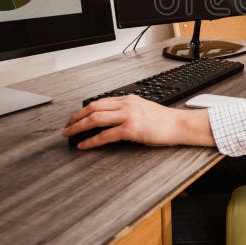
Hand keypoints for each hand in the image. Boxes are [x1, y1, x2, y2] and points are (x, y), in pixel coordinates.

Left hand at [62, 95, 214, 149]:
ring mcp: (128, 116)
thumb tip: (110, 121)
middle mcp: (127, 104)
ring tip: (69, 134)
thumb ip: (127, 111)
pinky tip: (84, 145)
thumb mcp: (143, 109)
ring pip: (96, 118)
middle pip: (93, 107)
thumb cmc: (164, 120)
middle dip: (76, 117)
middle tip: (66, 126)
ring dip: (78, 126)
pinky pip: (105, 135)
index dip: (84, 110)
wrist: (179, 125)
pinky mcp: (131, 129)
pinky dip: (92, 140)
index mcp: (129, 99)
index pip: (100, 102)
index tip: (75, 117)